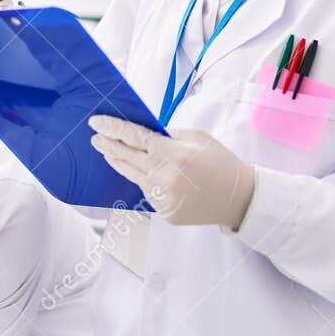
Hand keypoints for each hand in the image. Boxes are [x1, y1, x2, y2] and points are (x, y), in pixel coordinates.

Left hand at [89, 115, 256, 228]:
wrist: (239, 198)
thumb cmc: (220, 162)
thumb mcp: (197, 137)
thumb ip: (167, 135)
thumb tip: (142, 132)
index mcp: (174, 154)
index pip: (134, 137)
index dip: (113, 128)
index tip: (96, 122)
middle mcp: (165, 178)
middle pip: (126, 157)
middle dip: (108, 145)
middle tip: (95, 137)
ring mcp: (163, 198)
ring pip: (132, 176)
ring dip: (119, 162)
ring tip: (108, 152)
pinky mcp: (164, 212)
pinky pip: (147, 192)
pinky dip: (144, 181)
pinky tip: (146, 173)